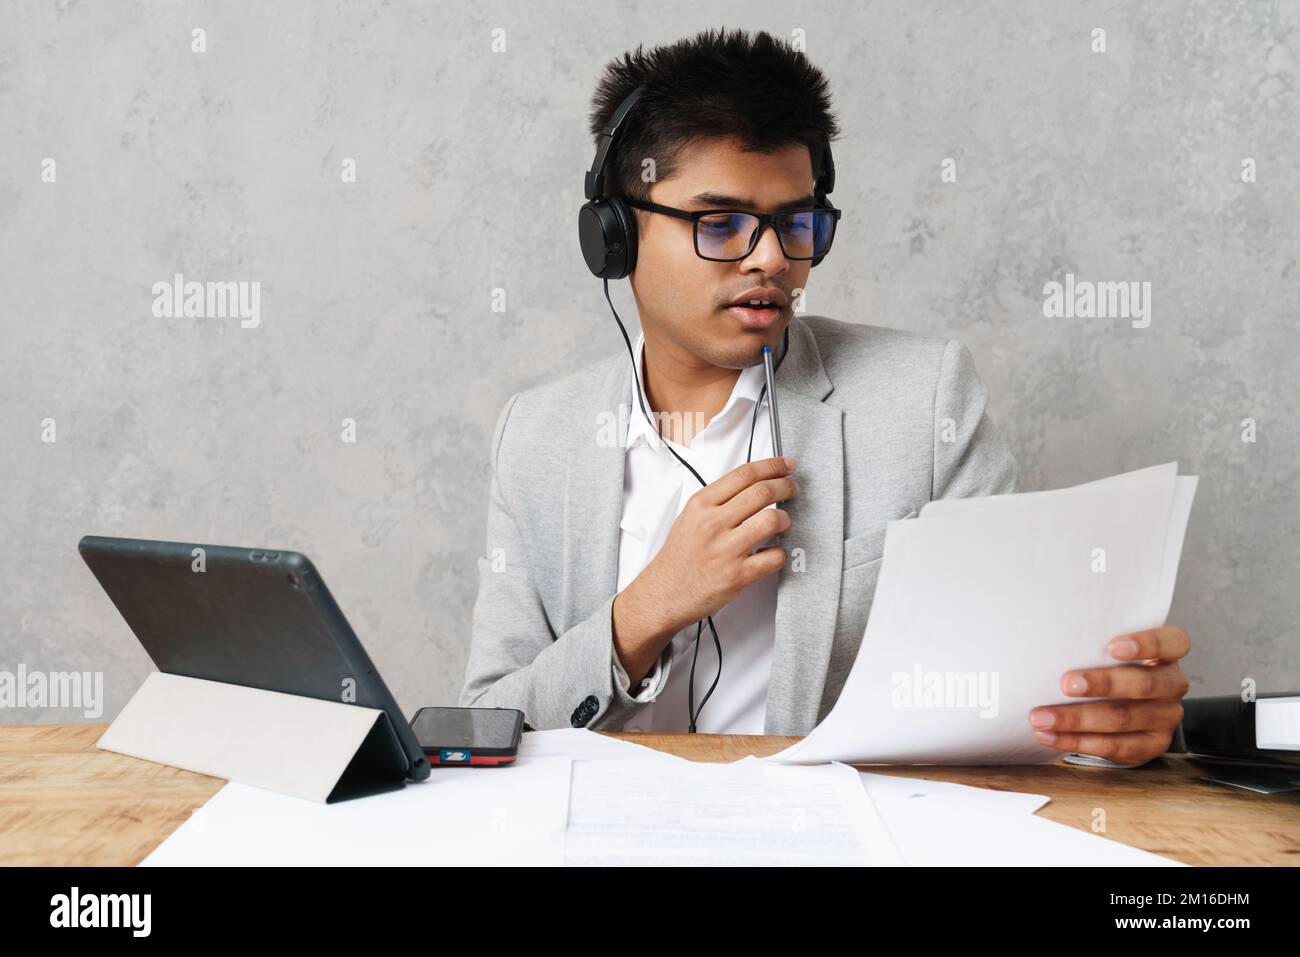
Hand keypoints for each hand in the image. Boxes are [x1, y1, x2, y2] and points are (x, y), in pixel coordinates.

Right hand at [612, 455, 798, 682]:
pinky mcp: (737, 576)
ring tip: (784, 523)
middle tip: (792, 489)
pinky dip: (780, 553)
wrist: (664, 593)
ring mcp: (726, 550)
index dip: (772, 466)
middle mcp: (713, 524)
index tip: (786, 465)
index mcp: (701, 504)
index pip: (744, 474)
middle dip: (786, 486)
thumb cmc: (679, 556)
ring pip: (773, 521)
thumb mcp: (689, 517)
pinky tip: (772, 552)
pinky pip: (774, 557)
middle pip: (762, 492)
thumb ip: (718, 500)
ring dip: (786, 519)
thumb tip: (754, 484)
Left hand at [1028, 625, 1190, 764]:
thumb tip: (1048, 635)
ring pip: (1124, 719)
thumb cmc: (1108, 665)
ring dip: (1078, 719)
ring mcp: (1166, 717)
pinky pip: (1114, 746)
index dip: (1146, 645)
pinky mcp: (1152, 745)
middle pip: (1145, 684)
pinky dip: (1077, 742)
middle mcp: (1172, 684)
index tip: (1111, 647)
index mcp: (1167, 654)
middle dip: (1103, 684)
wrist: (1122, 705)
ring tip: (1042, 718)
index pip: (1172, 643)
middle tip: (1066, 683)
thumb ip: (1092, 642)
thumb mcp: (1106, 649)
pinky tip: (1050, 736)